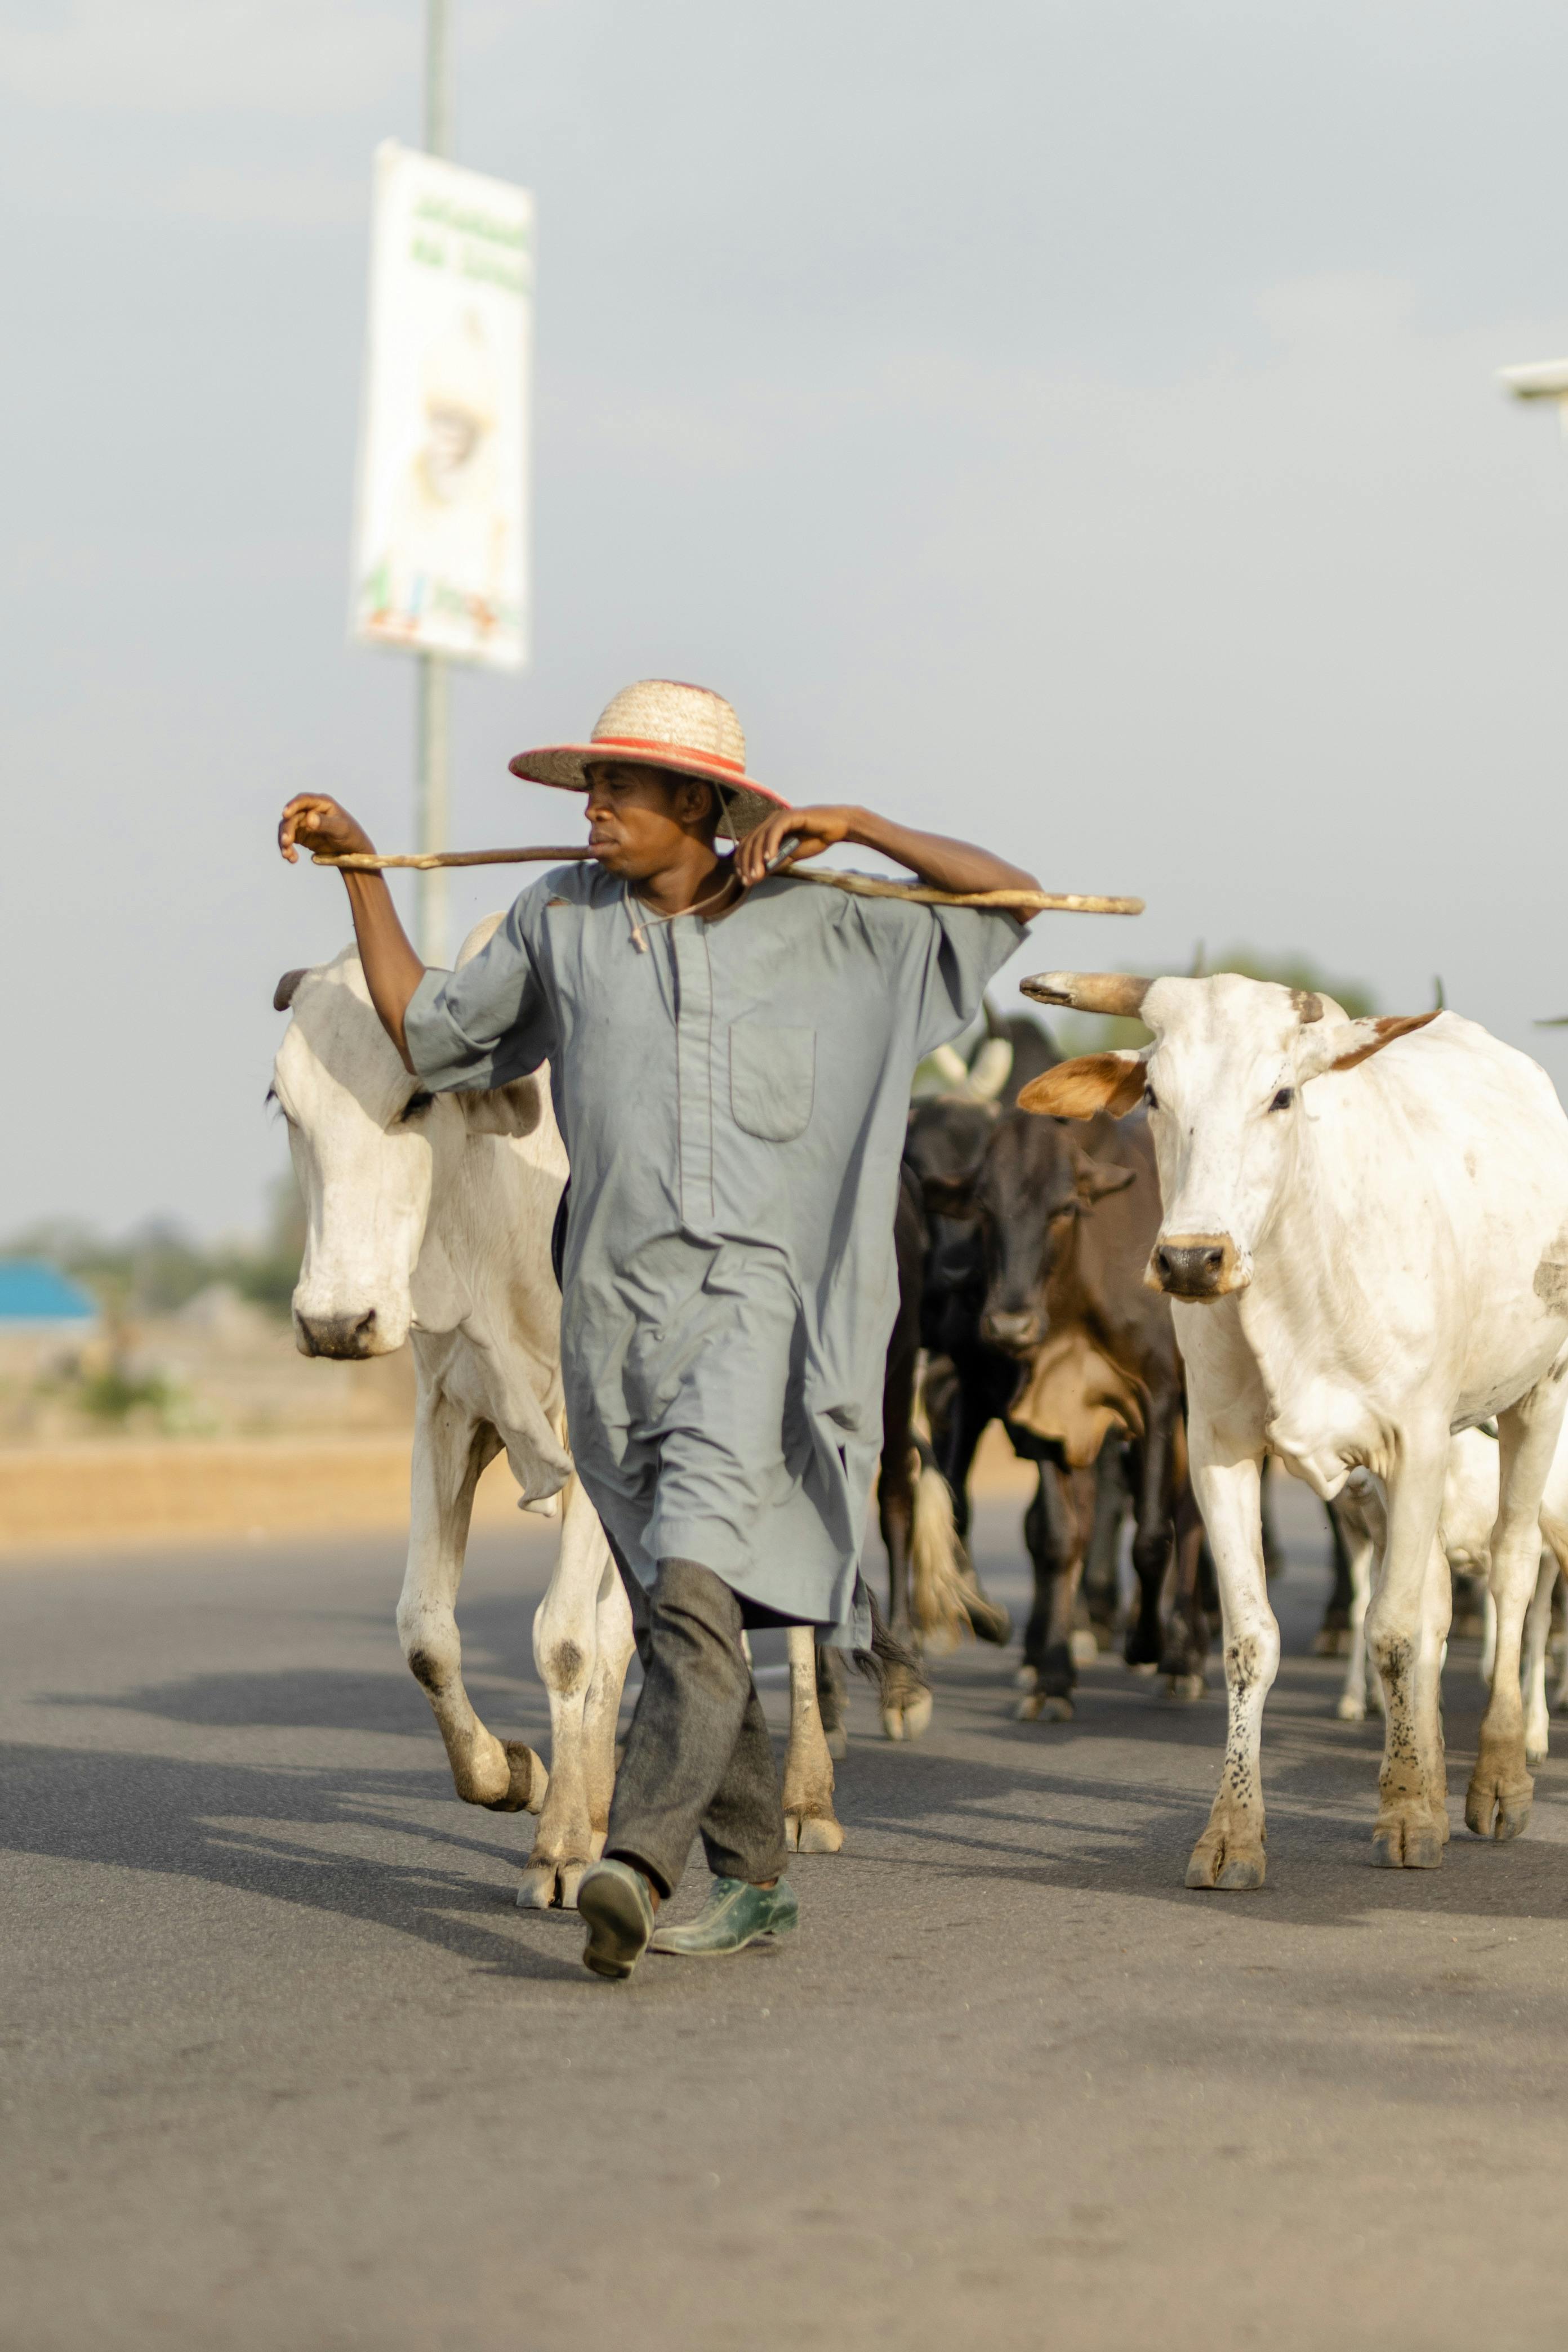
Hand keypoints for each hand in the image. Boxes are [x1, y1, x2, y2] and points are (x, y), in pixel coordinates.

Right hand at [278, 794, 375, 865]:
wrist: (353, 852)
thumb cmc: (351, 835)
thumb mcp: (340, 829)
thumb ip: (326, 823)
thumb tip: (309, 819)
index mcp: (322, 803)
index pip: (304, 800)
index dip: (293, 805)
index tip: (285, 814)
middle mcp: (310, 810)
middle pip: (292, 817)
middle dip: (287, 830)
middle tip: (286, 843)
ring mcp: (304, 823)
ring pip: (287, 828)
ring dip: (284, 841)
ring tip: (287, 855)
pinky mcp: (301, 835)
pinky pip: (289, 840)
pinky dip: (287, 849)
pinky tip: (292, 859)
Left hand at [736, 804, 857, 887]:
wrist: (836, 828)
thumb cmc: (814, 840)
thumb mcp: (790, 857)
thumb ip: (774, 864)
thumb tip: (755, 877)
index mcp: (768, 830)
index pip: (748, 845)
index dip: (742, 861)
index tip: (743, 878)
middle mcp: (770, 821)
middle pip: (751, 842)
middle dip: (747, 863)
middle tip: (748, 880)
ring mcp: (779, 817)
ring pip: (761, 837)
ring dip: (757, 858)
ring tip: (757, 874)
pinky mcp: (790, 815)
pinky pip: (775, 831)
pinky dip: (771, 845)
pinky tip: (769, 859)